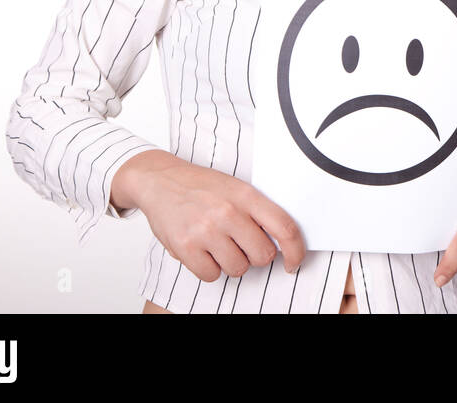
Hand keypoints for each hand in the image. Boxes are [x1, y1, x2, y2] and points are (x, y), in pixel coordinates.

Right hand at [111, 149, 305, 282]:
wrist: (160, 180)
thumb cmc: (201, 186)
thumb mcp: (237, 188)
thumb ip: (259, 211)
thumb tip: (284, 242)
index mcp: (246, 195)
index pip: (284, 228)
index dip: (296, 251)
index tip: (294, 262)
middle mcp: (228, 212)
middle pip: (263, 255)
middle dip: (256, 255)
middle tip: (241, 244)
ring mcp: (206, 230)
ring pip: (238, 269)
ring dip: (231, 262)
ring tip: (218, 244)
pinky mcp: (185, 247)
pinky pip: (211, 275)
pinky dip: (209, 269)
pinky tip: (202, 251)